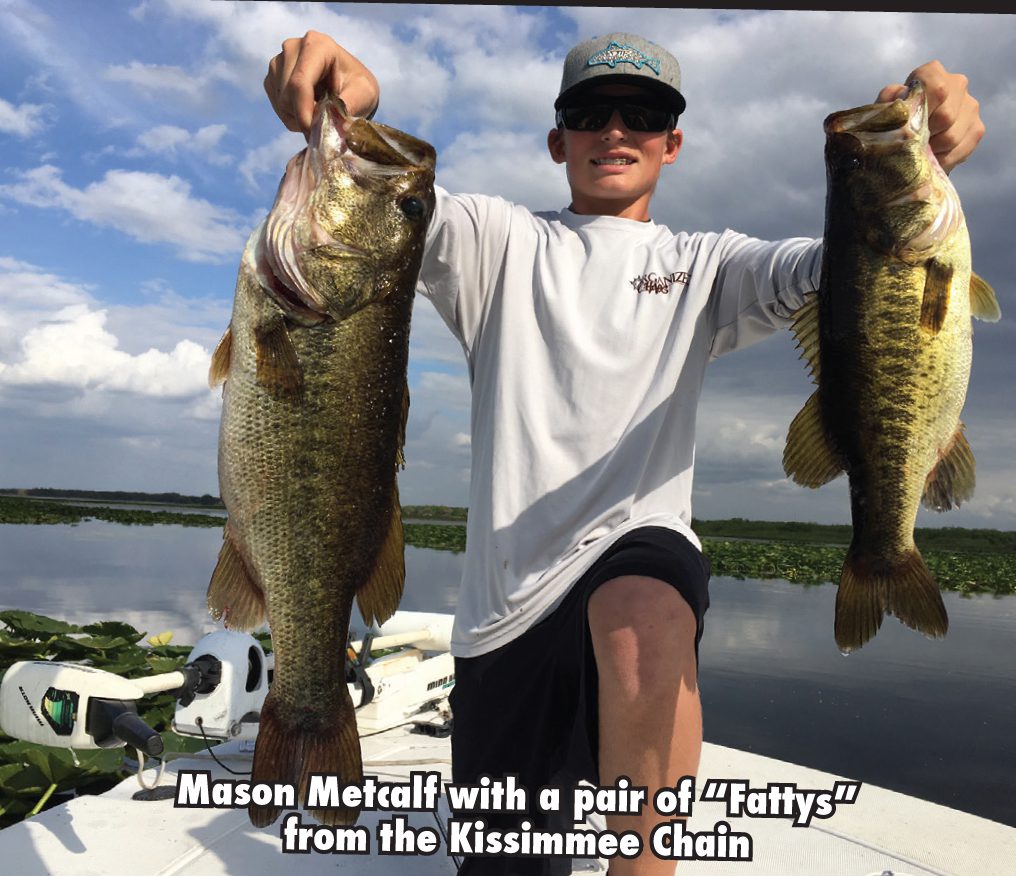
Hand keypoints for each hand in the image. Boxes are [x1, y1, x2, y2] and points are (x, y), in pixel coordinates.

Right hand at [264, 30, 379, 134]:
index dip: (304, 111)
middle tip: (325, 126)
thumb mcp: (365, 94)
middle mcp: (293, 47)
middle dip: (304, 117)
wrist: (348, 86)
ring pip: (281, 103)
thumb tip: (340, 125)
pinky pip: (277, 107)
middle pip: (288, 94)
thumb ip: (351, 105)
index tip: (314, 133)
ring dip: (300, 119)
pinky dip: (293, 118)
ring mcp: (279, 61)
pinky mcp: (272, 77)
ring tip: (320, 113)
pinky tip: (309, 110)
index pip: (300, 82)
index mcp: (317, 45)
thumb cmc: (359, 87)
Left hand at [876, 60, 983, 172]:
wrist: (901, 143)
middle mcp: (957, 83)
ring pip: (952, 136)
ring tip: (918, 152)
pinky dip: (941, 160)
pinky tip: (930, 157)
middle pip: (946, 116)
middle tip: (909, 145)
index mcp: (931, 73)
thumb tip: (900, 95)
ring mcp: (971, 106)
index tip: (907, 127)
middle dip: (924, 136)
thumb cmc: (889, 124)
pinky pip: (960, 150)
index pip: (936, 88)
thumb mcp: (882, 113)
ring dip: (931, 151)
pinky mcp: (977, 129)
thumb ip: (887, 102)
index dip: (923, 112)